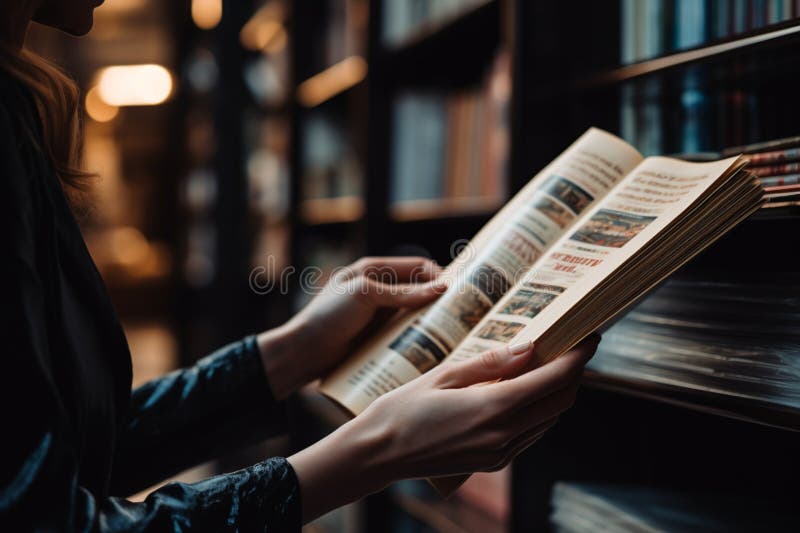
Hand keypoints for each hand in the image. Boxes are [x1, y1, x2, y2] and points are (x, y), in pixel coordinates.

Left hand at [258, 256, 445, 398]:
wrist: (302, 352)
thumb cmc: (328, 317)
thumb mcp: (366, 296)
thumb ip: (402, 292)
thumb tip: (441, 287)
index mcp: (373, 269)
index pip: (416, 266)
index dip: (439, 275)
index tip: (459, 293)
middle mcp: (378, 288)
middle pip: (419, 289)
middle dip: (440, 300)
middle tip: (462, 315)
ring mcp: (378, 313)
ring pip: (415, 313)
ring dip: (431, 321)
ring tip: (453, 334)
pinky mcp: (376, 335)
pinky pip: (404, 332)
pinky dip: (419, 336)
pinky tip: (431, 347)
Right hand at [288, 334, 600, 522]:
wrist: (380, 452)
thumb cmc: (404, 409)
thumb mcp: (445, 375)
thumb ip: (491, 362)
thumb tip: (530, 348)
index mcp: (493, 408)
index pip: (553, 380)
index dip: (577, 358)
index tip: (589, 337)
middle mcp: (504, 435)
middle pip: (561, 402)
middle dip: (574, 373)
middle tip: (573, 347)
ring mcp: (500, 453)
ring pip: (549, 420)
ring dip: (558, 393)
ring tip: (552, 364)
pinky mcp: (493, 461)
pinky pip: (531, 434)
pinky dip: (539, 411)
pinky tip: (527, 392)